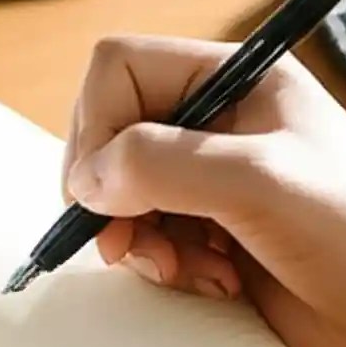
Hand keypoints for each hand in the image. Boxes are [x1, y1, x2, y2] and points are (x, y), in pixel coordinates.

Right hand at [62, 34, 345, 346]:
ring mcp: (208, 178)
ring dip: (135, 237)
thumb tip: (87, 179)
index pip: (121, 69)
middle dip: (108, 193)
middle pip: (108, 133)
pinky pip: (143, 235)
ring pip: (117, 192)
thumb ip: (161, 165)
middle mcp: (215, 122)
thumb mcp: (258, 183)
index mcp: (234, 81)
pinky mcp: (206, 230)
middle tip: (128, 236)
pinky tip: (207, 278)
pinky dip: (159, 263)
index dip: (97, 125)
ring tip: (180, 266)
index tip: (102, 186)